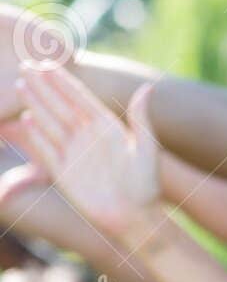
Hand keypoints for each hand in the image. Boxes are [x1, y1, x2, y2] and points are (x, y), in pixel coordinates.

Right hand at [12, 65, 160, 239]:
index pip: (81, 99)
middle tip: (27, 66)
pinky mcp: (63, 172)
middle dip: (44, 87)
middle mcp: (88, 137)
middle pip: (61, 107)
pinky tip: (26, 120)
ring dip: (37, 105)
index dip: (65, 82)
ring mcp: (74, 153)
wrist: (135, 217)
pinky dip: (37, 136)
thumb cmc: (146, 184)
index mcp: (107, 128)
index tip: (49, 64)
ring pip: (51, 124)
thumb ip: (142, 119)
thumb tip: (147, 87)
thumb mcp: (146, 149)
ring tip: (23, 86)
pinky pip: (46, 150)